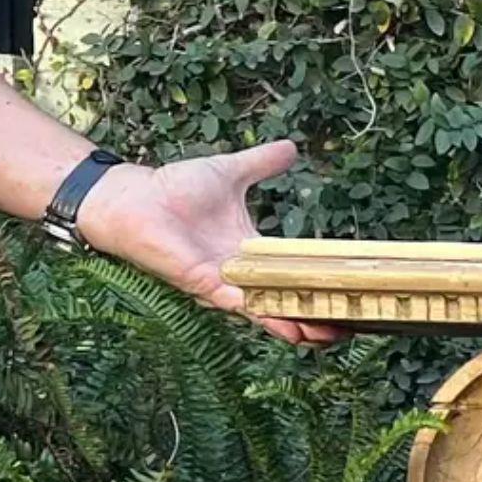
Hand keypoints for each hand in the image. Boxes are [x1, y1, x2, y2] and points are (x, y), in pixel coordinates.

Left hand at [72, 141, 337, 344]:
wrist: (132, 197)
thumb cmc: (173, 187)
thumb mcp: (230, 172)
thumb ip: (262, 163)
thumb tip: (293, 146)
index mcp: (251, 251)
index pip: (291, 276)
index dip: (317, 288)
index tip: (350, 297)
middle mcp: (241, 273)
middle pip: (283, 303)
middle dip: (313, 319)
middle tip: (346, 330)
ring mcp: (222, 281)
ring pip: (263, 310)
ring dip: (290, 324)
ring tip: (320, 335)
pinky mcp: (201, 281)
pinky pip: (233, 300)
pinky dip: (255, 309)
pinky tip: (282, 321)